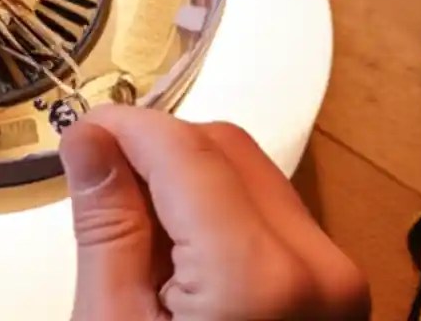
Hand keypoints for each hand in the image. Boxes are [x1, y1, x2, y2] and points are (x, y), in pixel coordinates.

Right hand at [60, 107, 368, 319]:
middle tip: (99, 185)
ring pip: (252, 175)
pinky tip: (181, 263)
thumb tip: (89, 140)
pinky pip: (274, 216)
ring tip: (138, 240)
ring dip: (188, 183)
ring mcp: (337, 281)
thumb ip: (107, 227)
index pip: (184, 148)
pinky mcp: (338, 293)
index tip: (82, 134)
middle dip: (157, 151)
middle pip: (225, 148)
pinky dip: (221, 217)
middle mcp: (316, 266)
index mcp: (257, 275)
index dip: (124, 127)